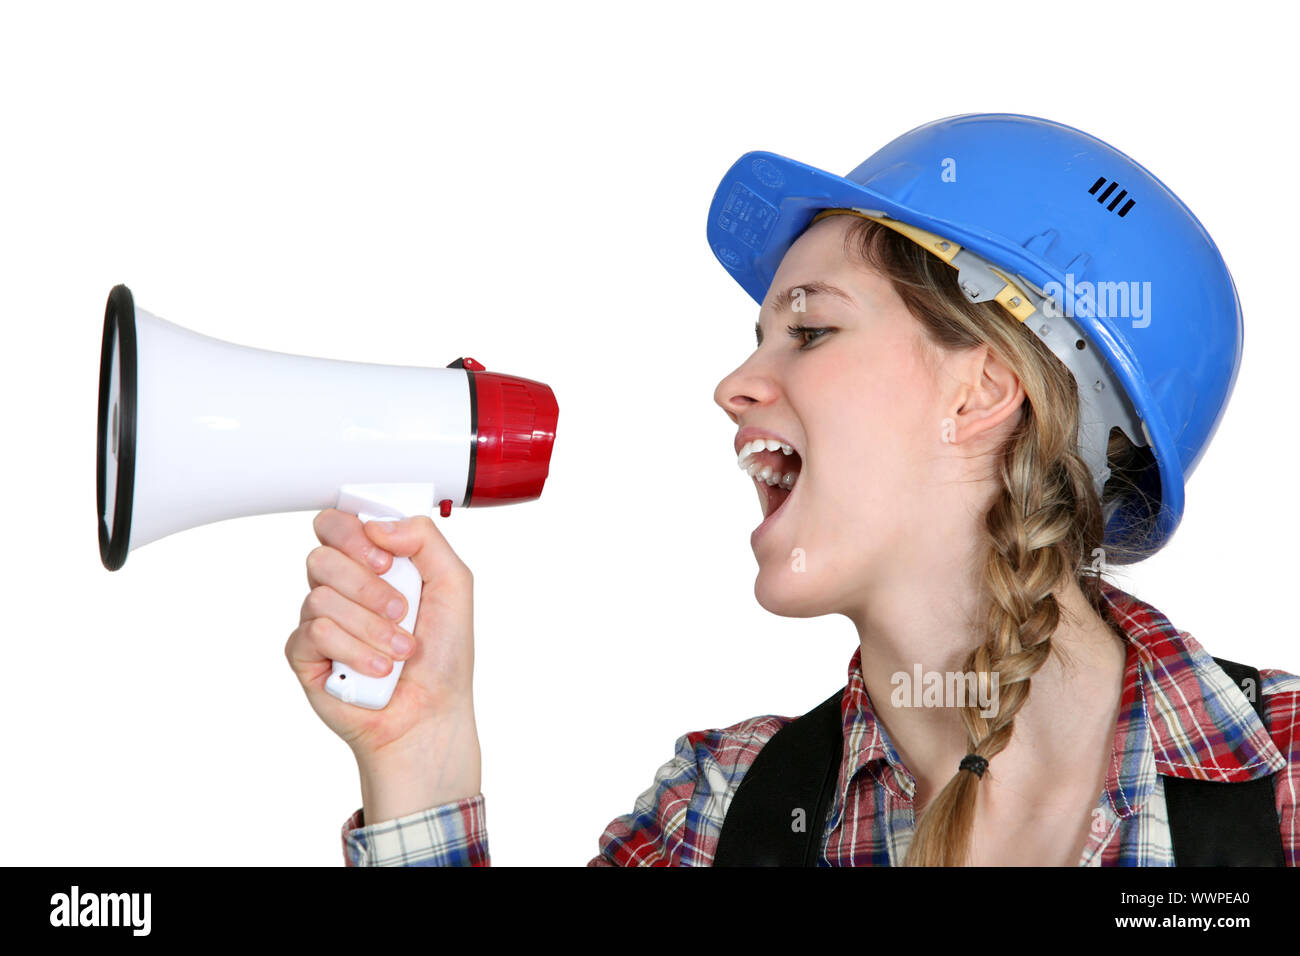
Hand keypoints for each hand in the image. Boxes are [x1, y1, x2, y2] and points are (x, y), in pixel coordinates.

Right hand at [286, 509, 480, 814]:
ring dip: (371, 626)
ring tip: (399, 650)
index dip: (353, 533)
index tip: (386, 559)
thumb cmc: (443, 655)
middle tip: (400, 608)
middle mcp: (341, 589)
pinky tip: (377, 669)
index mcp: (372, 565)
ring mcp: (320, 621)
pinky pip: (314, 634)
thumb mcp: (454, 585)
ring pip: (320, 596)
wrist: (431, 714)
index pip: (338, 524)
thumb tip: (377, 525)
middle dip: (366, 584)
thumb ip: (425, 540)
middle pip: (322, 555)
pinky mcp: (306, 656)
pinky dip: (353, 651)